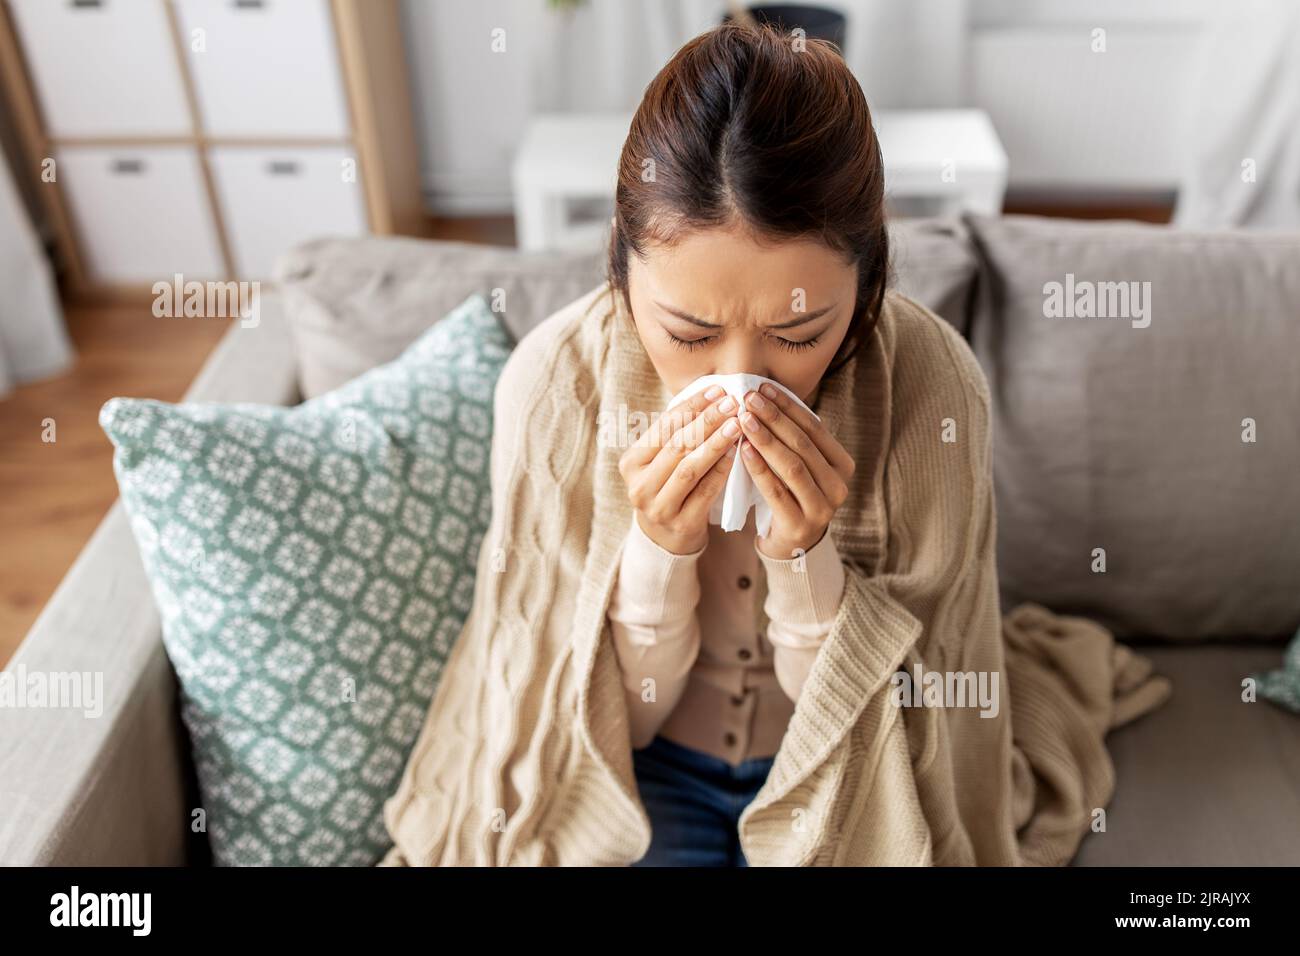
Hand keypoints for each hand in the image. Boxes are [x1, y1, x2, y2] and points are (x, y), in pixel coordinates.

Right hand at [618, 385, 741, 554]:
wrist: (665, 539)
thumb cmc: (667, 488)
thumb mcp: (660, 462)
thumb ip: (676, 434)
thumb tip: (713, 396)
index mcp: (631, 463)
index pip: (662, 426)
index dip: (691, 406)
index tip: (717, 390)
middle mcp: (639, 485)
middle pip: (676, 445)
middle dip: (706, 421)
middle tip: (731, 403)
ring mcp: (659, 508)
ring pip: (689, 468)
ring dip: (715, 443)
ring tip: (737, 424)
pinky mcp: (681, 524)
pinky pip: (705, 492)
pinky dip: (721, 470)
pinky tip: (736, 453)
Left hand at [737, 382, 854, 559]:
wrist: (790, 546)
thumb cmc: (791, 496)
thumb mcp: (800, 467)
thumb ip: (792, 439)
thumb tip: (764, 396)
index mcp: (842, 465)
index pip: (814, 428)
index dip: (788, 406)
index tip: (764, 387)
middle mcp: (838, 486)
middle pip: (803, 445)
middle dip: (774, 419)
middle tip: (749, 399)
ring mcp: (822, 508)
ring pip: (792, 466)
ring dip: (766, 440)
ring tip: (744, 420)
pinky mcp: (800, 525)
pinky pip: (777, 491)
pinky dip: (759, 468)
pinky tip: (743, 450)